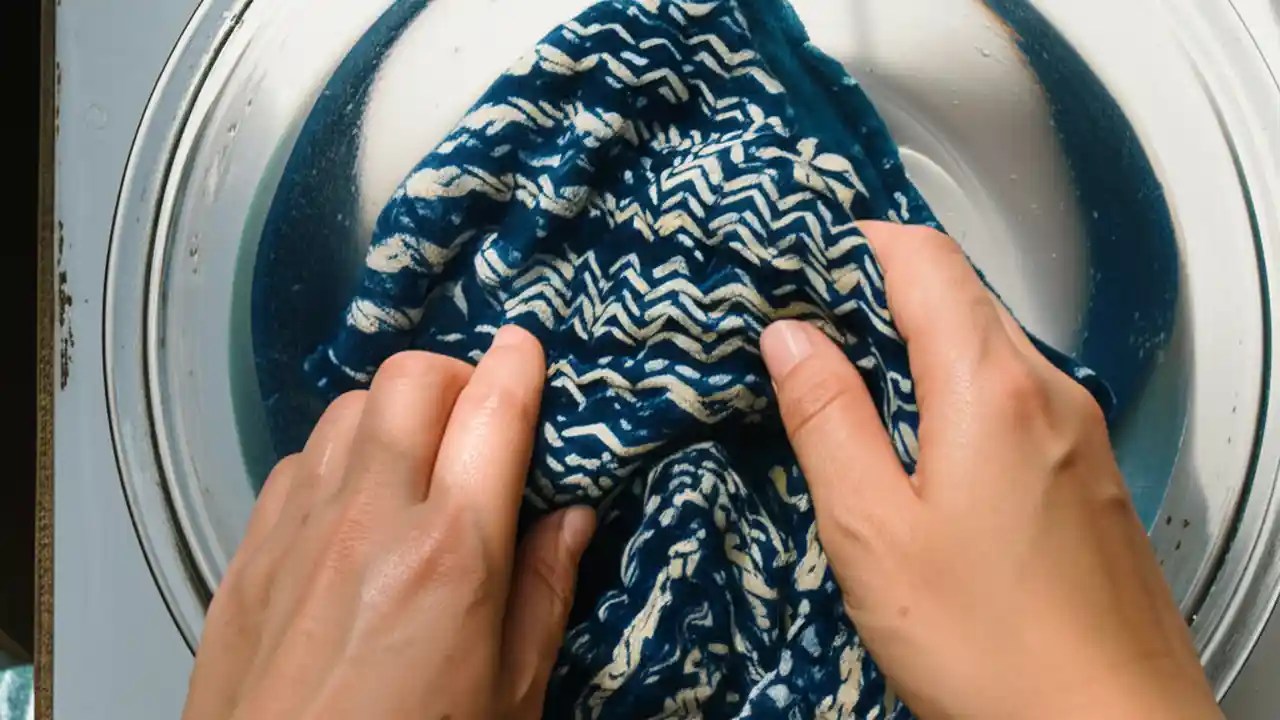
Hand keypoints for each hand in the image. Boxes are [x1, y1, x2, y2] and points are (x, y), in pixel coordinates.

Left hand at [182, 326, 594, 719]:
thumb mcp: (511, 693)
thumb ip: (544, 590)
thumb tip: (572, 516)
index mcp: (453, 554)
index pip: (493, 411)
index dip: (519, 366)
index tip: (529, 350)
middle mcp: (370, 521)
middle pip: (410, 381)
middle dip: (454, 377)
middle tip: (478, 421)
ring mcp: (298, 531)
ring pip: (347, 409)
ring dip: (393, 415)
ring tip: (418, 461)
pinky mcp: (249, 554)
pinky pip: (297, 462)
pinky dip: (337, 459)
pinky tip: (354, 507)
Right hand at [759, 223, 1220, 719]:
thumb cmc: (996, 648)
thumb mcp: (873, 531)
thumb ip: (828, 420)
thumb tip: (791, 337)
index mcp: (992, 389)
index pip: (924, 256)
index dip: (857, 241)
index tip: (801, 260)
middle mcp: (1051, 393)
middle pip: (962, 293)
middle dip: (881, 291)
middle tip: (809, 326)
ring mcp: (1081, 433)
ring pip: (991, 346)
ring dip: (920, 345)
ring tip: (853, 391)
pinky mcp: (1090, 476)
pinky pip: (1018, 399)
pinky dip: (960, 394)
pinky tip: (924, 452)